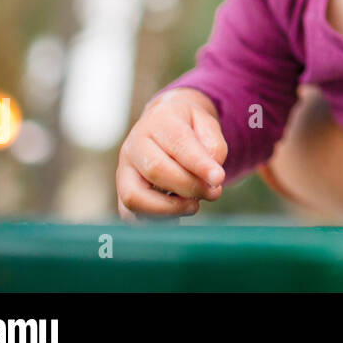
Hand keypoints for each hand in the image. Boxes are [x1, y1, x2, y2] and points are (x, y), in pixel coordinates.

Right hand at [116, 88, 227, 219]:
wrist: (166, 124)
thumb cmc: (190, 127)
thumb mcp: (207, 125)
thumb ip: (214, 147)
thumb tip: (212, 178)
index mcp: (160, 121)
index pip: (178, 143)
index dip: (199, 164)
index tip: (219, 178)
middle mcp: (135, 144)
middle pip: (156, 170)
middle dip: (189, 187)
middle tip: (213, 193)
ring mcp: (124, 169)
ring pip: (135, 196)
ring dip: (169, 208)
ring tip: (194, 206)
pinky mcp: (122, 190)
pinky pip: (129, 214)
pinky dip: (154, 221)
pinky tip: (176, 215)